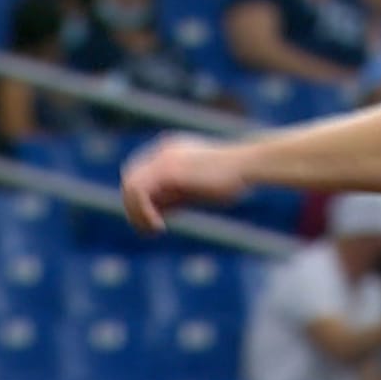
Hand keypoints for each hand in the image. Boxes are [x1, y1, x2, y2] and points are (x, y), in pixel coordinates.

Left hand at [121, 133, 246, 234]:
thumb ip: (177, 193)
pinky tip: (159, 226)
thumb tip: (157, 210)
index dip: (144, 199)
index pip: (142, 173)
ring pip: (130, 186)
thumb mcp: (199, 186)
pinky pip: (140, 192)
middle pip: (131, 178)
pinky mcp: (168, 170)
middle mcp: (163, 150)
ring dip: (136, 213)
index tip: (160, 219)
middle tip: (150, 229)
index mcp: (171, 149)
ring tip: (153, 230)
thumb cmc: (235, 177)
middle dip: (135, 207)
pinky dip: (143, 212)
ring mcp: (164, 158)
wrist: (249, 164)